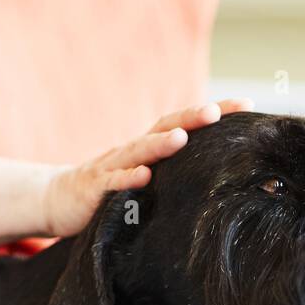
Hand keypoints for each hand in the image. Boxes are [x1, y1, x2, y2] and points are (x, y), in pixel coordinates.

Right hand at [43, 99, 254, 237]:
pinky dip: (128, 179)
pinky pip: (113, 183)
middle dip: (190, 119)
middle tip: (215, 111)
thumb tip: (222, 178)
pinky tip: (144, 177)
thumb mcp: (146, 179)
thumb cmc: (110, 190)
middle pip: (164, 128)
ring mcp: (112, 167)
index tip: (247, 105)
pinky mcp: (95, 189)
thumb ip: (173, 175)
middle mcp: (132, 150)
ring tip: (181, 138)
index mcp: (148, 148)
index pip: (185, 124)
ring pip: (138, 151)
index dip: (215, 114)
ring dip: (160, 144)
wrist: (57, 200)